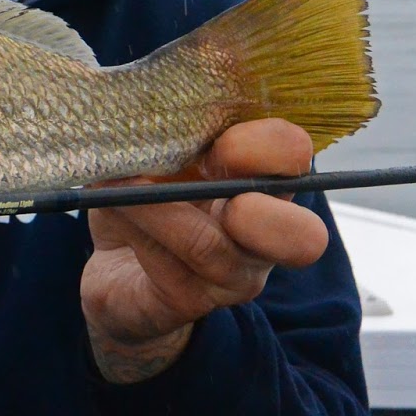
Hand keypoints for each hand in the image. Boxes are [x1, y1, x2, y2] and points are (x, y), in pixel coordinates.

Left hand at [81, 118, 327, 383]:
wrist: (116, 270)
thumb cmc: (146, 200)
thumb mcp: (157, 156)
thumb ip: (166, 135)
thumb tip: (142, 113)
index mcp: (263, 184)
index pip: (292, 156)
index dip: (263, 142)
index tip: (214, 135)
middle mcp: (264, 238)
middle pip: (304, 238)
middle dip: (261, 209)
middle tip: (209, 178)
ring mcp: (232, 277)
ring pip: (209, 246)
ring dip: (155, 206)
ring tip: (119, 184)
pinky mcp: (190, 301)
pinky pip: (166, 263)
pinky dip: (135, 225)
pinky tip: (111, 204)